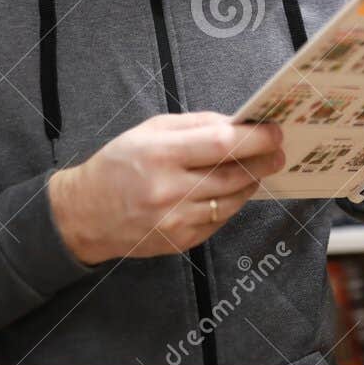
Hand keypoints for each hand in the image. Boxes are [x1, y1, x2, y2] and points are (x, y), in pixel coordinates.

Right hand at [47, 112, 284, 264]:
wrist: (85, 213)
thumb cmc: (120, 164)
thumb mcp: (151, 130)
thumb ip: (196, 124)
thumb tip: (238, 122)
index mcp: (161, 154)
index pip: (221, 144)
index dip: (254, 138)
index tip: (275, 130)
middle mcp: (169, 190)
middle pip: (233, 175)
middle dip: (262, 161)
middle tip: (278, 151)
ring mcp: (175, 220)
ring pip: (232, 200)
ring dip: (250, 183)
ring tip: (257, 169)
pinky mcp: (180, 242)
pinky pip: (219, 220)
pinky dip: (231, 204)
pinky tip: (231, 191)